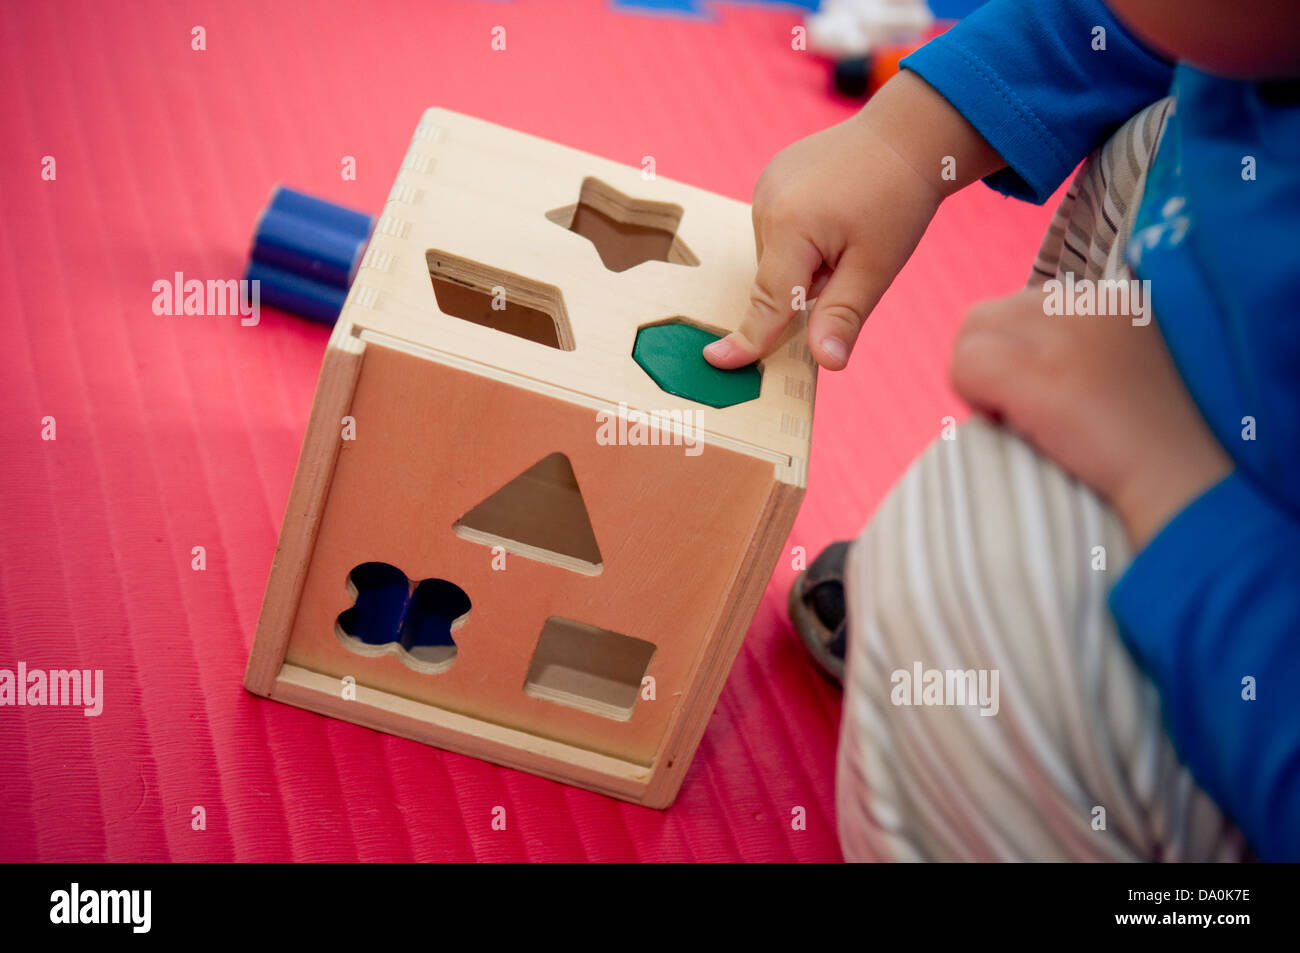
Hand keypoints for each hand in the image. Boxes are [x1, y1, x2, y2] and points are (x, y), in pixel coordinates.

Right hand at [704, 71, 1004, 371]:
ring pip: (776, 257)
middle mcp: (766, 204)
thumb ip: (843, 315)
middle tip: (853, 254)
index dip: (748, 338)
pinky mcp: (769, 179)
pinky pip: (777, 230)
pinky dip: (800, 238)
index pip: (768, 301)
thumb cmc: (898, 199)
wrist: (906, 134)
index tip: (716, 361)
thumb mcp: (877, 266)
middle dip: (809, 285)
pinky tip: (832, 213)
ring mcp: (764, 187)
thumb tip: (826, 363)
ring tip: (845, 229)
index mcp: (791, 227)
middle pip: (776, 280)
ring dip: (805, 261)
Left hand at [949, 288, 1232, 548]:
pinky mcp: (1036, 370)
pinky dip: (972, 398)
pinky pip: (963, 366)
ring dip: (980, 380)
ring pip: (970, 334)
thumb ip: (1088, 348)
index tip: (1046, 393)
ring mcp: (1062, 334)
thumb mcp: (1136, 369)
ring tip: (1020, 420)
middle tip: (1022, 411)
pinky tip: (1009, 426)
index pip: (1028, 305)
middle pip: (991, 314)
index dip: (1022, 354)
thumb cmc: (1160, 446)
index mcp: (1116, 299)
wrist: (1184, 481)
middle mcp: (1088, 303)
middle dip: (992, 362)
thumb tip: (1020, 354)